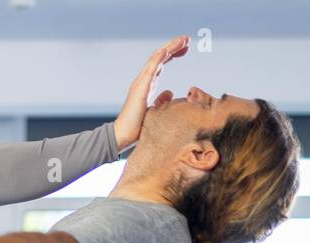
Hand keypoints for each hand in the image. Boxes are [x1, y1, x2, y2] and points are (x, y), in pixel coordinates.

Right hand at [113, 35, 189, 150]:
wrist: (122, 136)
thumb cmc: (137, 128)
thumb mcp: (156, 111)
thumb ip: (162, 101)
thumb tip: (170, 92)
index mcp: (146, 85)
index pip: (160, 64)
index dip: (172, 54)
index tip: (186, 48)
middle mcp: (143, 81)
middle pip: (159, 57)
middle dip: (174, 47)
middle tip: (187, 39)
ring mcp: (141, 83)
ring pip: (157, 58)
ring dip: (171, 47)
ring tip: (184, 40)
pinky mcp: (141, 88)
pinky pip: (151, 68)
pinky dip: (160, 57)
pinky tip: (168, 50)